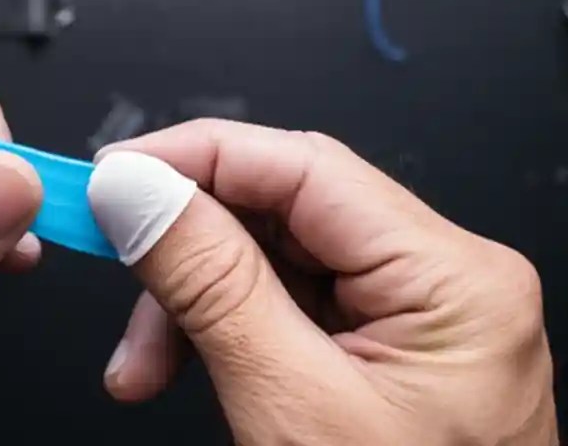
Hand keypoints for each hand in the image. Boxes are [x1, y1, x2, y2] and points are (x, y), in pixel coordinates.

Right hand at [89, 121, 556, 444]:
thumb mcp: (290, 409)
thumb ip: (211, 285)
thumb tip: (141, 190)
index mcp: (456, 280)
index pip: (303, 166)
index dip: (193, 158)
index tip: (111, 175)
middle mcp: (449, 283)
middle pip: (285, 211)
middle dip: (186, 249)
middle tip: (112, 263)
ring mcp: (421, 319)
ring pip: (275, 259)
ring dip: (192, 302)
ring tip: (141, 369)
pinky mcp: (389, 350)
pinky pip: (289, 307)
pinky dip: (222, 335)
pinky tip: (181, 371)